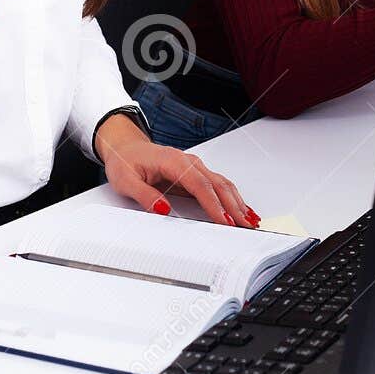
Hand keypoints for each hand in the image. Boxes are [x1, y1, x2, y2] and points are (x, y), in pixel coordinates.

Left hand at [96, 114, 259, 227]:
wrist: (124, 148)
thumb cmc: (125, 162)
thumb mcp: (126, 181)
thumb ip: (144, 195)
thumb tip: (163, 209)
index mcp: (173, 162)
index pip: (200, 185)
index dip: (214, 204)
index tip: (225, 220)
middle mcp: (188, 162)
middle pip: (217, 184)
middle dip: (234, 206)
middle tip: (245, 225)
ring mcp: (194, 166)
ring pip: (222, 183)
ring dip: (237, 202)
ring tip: (249, 220)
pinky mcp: (195, 172)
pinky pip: (218, 184)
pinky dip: (233, 196)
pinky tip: (242, 208)